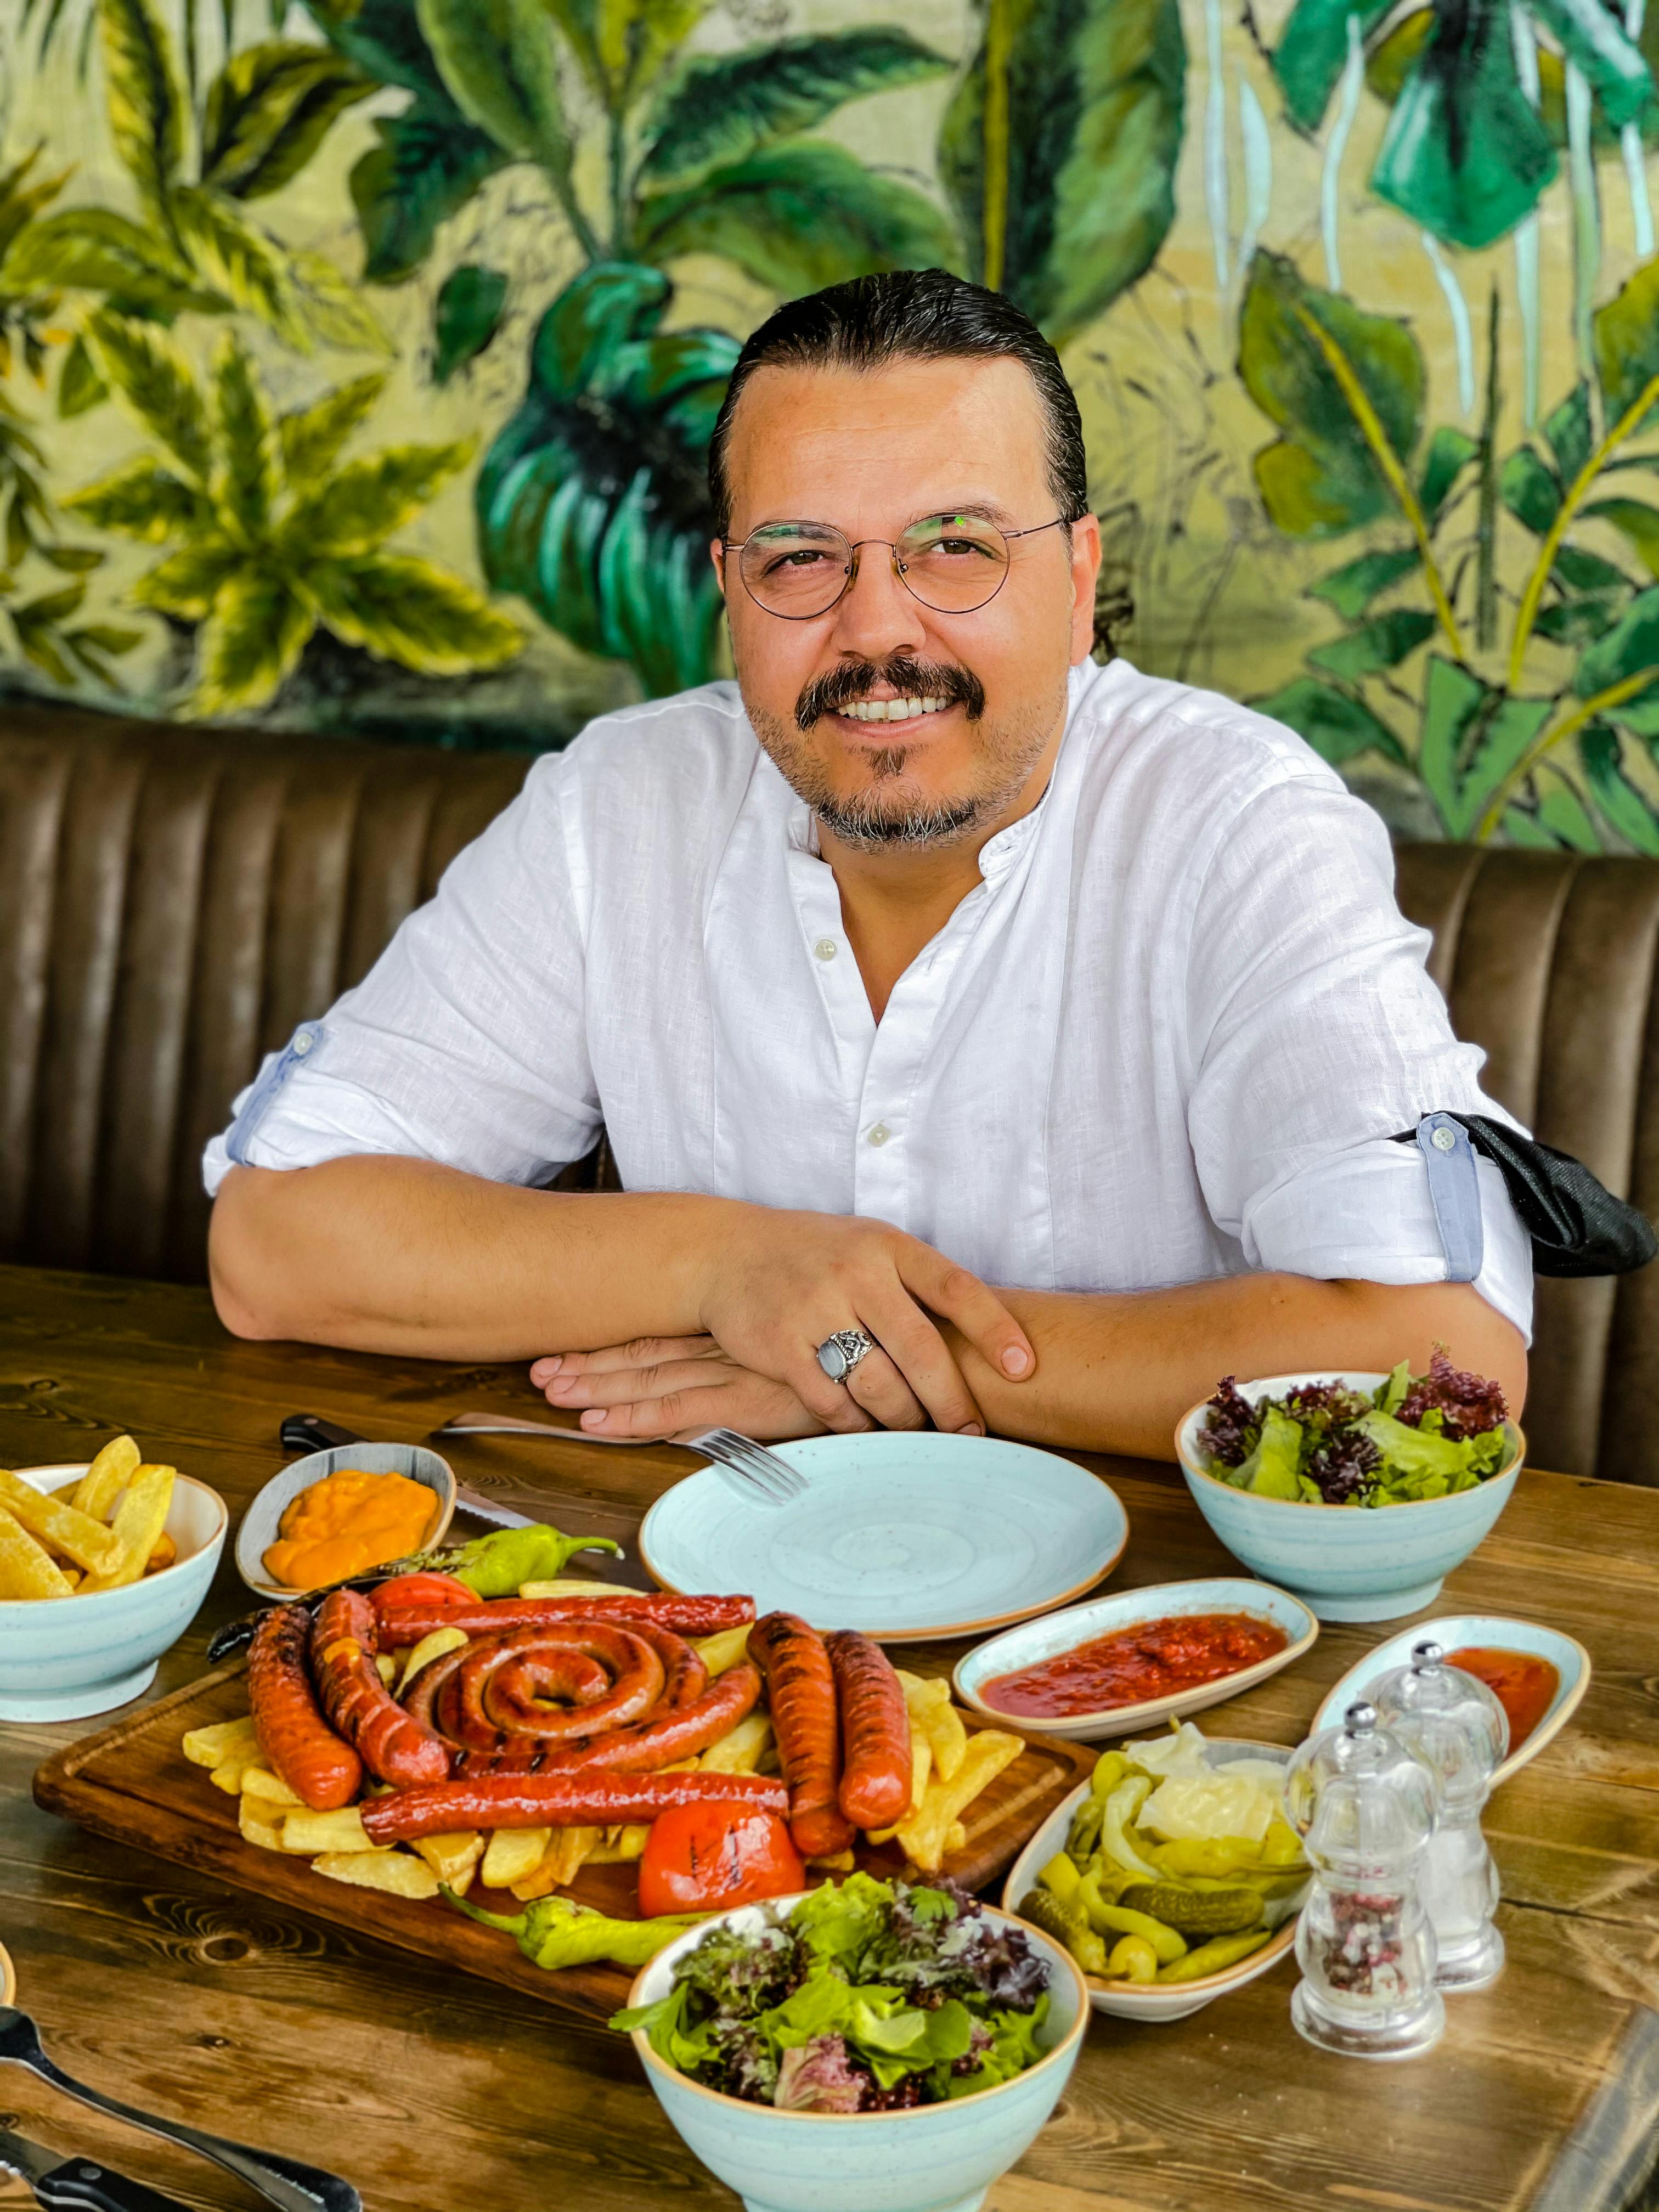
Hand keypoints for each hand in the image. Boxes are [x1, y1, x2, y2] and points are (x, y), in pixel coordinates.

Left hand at [532, 1336, 837, 1440]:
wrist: (910, 1356)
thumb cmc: (867, 1355)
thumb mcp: (807, 1355)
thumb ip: (774, 1364)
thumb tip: (741, 1378)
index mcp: (736, 1332)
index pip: (660, 1336)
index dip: (611, 1345)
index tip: (563, 1348)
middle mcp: (728, 1346)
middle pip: (644, 1353)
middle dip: (589, 1365)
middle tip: (537, 1372)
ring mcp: (737, 1372)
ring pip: (651, 1378)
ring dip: (598, 1387)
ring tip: (552, 1392)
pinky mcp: (752, 1401)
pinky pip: (681, 1411)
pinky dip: (636, 1417)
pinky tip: (598, 1424)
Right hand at [688, 1205, 1033, 1435]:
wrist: (728, 1253)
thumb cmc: (817, 1256)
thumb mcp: (870, 1247)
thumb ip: (918, 1285)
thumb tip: (987, 1344)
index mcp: (888, 1246)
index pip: (956, 1287)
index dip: (995, 1329)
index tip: (1023, 1368)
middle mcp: (855, 1272)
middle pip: (920, 1349)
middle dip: (952, 1400)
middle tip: (970, 1432)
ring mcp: (814, 1307)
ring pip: (878, 1384)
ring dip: (903, 1416)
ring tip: (915, 1426)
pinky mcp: (779, 1344)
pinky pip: (831, 1402)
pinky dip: (854, 1422)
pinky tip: (864, 1423)